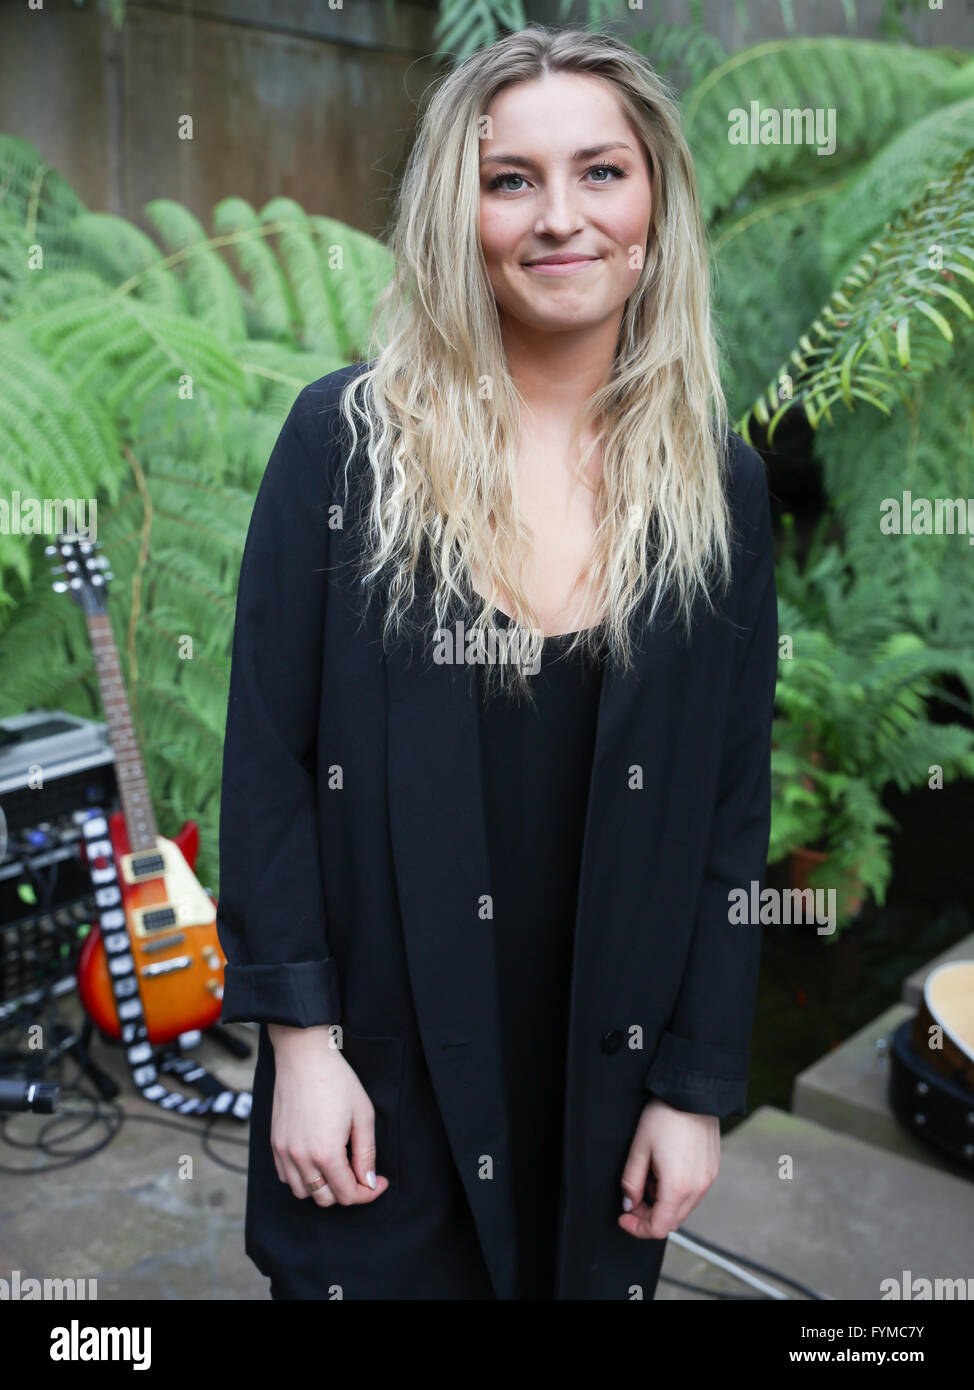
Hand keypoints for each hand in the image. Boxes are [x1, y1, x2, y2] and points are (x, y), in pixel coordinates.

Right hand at [267, 1023, 390, 1209]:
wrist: (304, 1057)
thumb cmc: (337, 1081)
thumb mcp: (363, 1115)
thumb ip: (366, 1154)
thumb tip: (368, 1182)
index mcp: (326, 1153)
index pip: (348, 1195)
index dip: (368, 1193)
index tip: (379, 1181)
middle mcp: (301, 1158)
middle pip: (326, 1199)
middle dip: (347, 1192)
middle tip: (360, 1173)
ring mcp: (284, 1152)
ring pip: (303, 1192)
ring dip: (323, 1188)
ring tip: (338, 1167)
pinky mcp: (275, 1143)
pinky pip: (286, 1177)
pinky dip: (302, 1178)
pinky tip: (316, 1161)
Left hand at [618, 1097, 719, 1239]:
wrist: (692, 1093)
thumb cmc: (665, 1117)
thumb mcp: (639, 1148)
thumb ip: (631, 1182)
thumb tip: (629, 1204)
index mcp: (677, 1188)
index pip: (658, 1228)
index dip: (637, 1228)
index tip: (624, 1217)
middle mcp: (698, 1189)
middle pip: (672, 1221)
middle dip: (648, 1217)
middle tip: (632, 1200)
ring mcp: (708, 1180)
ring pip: (683, 1208)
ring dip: (662, 1203)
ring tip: (649, 1174)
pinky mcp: (712, 1170)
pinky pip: (693, 1192)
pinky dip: (676, 1191)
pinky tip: (665, 1168)